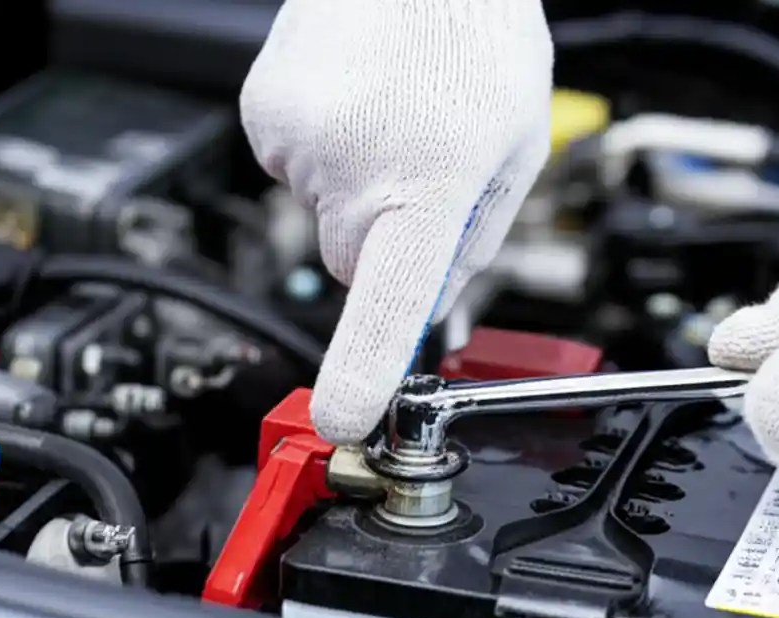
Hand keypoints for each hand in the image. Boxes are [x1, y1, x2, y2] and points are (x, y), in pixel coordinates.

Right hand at [241, 0, 552, 443]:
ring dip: (357, 186)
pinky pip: (294, 170)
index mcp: (430, 185)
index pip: (387, 305)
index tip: (342, 419)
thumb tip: (433, 307)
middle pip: (354, 265)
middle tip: (420, 172)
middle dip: (385, 241)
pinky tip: (356, 106)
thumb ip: (477, 240)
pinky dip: (324, 152)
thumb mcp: (515, 148)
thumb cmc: (475, 34)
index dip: (361, 371)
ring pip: (323, 214)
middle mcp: (353, 170)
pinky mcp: (262, 116)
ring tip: (392, 118)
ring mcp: (297, 141)